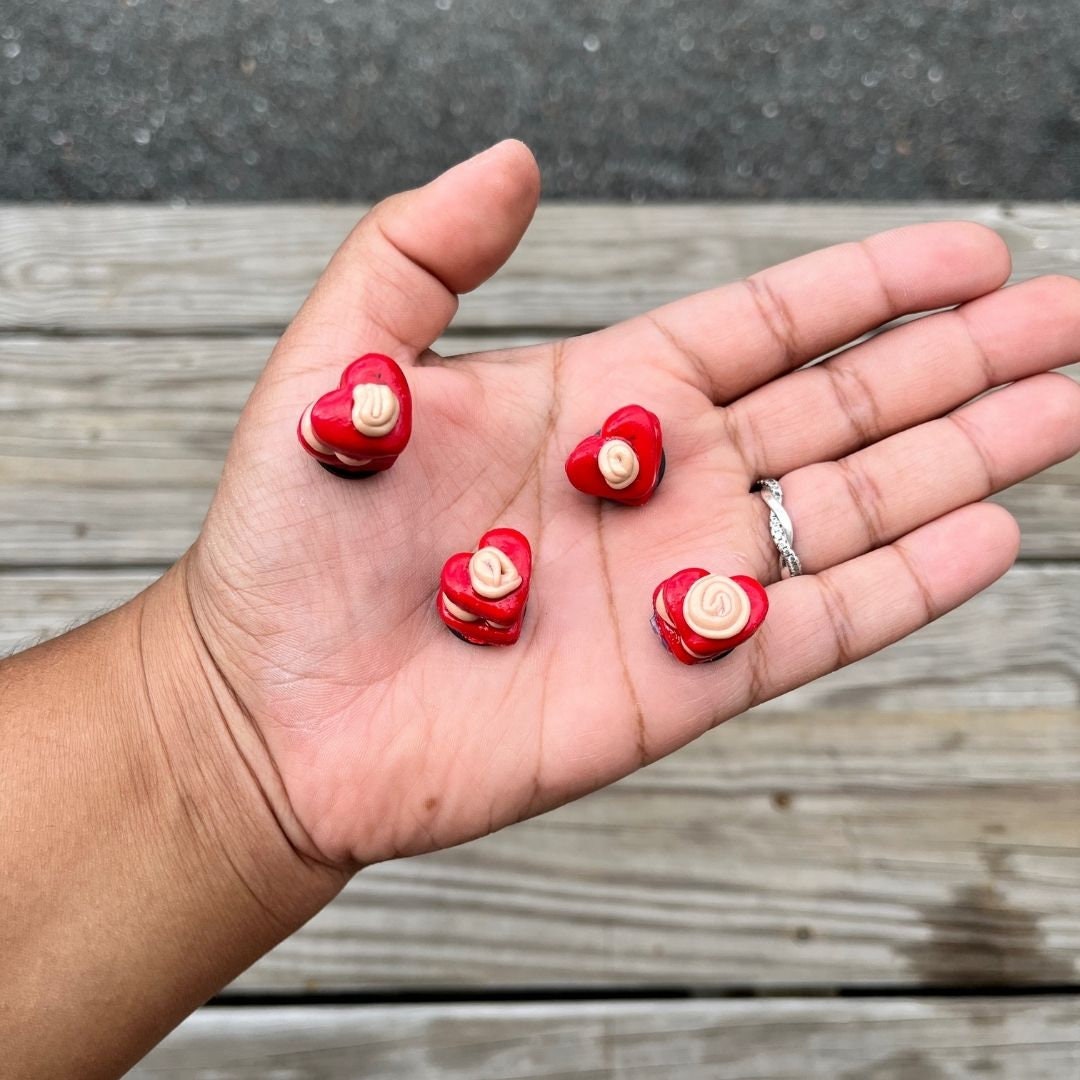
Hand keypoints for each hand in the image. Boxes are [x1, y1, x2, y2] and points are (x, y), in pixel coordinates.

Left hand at [182, 141, 1079, 868]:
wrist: (273, 713)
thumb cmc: (288, 547)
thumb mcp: (338, 370)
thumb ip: (418, 253)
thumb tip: (516, 161)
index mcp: (601, 400)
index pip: (770, 327)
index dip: (872, 287)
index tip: (970, 253)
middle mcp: (660, 485)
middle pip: (844, 407)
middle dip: (962, 362)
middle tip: (1067, 317)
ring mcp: (681, 585)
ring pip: (856, 507)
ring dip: (967, 457)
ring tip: (1064, 405)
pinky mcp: (684, 682)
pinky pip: (821, 625)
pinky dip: (907, 585)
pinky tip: (991, 536)